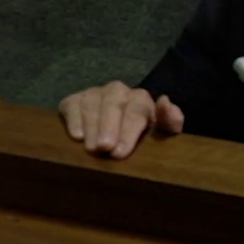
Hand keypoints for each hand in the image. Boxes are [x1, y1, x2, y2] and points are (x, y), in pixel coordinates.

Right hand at [58, 81, 185, 158]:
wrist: (118, 133)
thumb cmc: (142, 137)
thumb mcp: (162, 131)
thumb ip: (171, 120)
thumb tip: (164, 102)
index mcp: (140, 99)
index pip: (136, 111)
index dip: (128, 131)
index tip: (120, 152)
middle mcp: (117, 92)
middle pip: (112, 104)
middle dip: (108, 126)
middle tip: (103, 148)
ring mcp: (94, 94)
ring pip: (91, 104)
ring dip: (91, 126)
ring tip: (89, 148)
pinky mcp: (74, 100)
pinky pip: (72, 105)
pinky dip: (73, 119)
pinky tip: (76, 135)